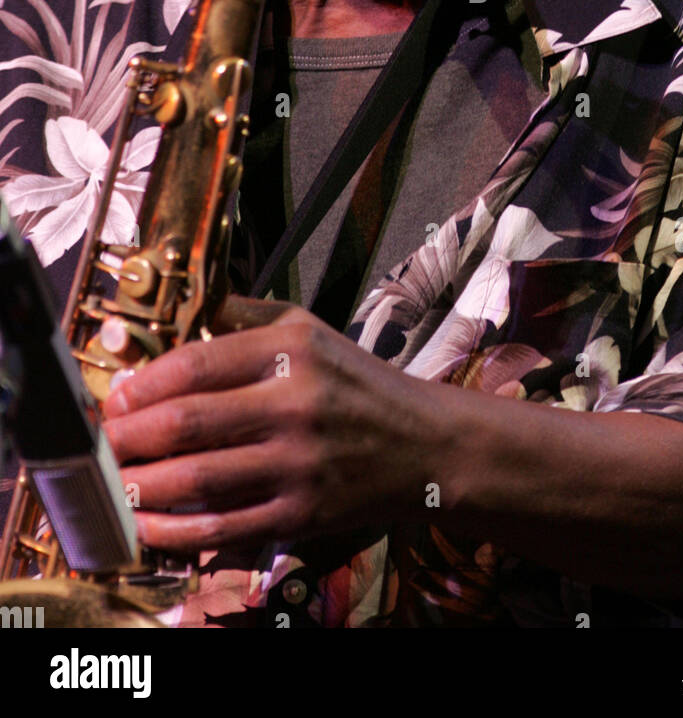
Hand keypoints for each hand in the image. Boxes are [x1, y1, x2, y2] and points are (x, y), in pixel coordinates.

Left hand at [101, 304, 441, 554]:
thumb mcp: (310, 330)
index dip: (144, 384)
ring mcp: (300, 463)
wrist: (426, 445)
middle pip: (189, 422)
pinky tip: (150, 526)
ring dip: (142, 486)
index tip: (114, 397)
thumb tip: (177, 310)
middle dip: (129, 436)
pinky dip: (178, 531)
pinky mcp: (303, 513)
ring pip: (200, 478)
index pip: (199, 363)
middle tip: (98, 443)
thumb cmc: (358, 384)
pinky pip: (226, 525)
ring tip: (111, 484)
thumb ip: (243, 317)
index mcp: (293, 350)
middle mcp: (296, 404)